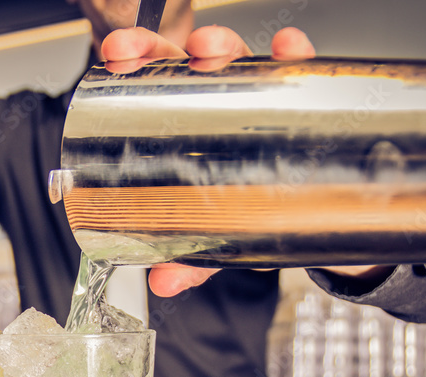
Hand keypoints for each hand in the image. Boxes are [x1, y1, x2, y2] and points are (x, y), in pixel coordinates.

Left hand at [99, 26, 315, 296]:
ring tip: (208, 49)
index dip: (133, 63)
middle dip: (157, 49)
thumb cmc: (252, 213)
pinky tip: (289, 48)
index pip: (153, 83)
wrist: (309, 219)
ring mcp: (258, 98)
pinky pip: (301, 70)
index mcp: (186, 122)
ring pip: (236, 58)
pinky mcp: (303, 102)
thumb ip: (190, 259)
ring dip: (220, 45)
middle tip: (139, 52)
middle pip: (182, 63)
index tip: (116, 56)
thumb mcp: (216, 238)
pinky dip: (296, 54)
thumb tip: (162, 281)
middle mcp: (218, 102)